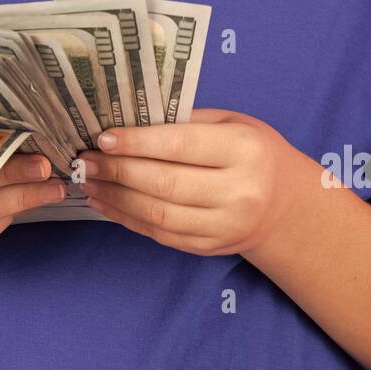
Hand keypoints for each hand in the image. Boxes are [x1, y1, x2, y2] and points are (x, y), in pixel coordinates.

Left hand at [76, 108, 306, 256]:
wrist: (284, 205)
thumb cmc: (251, 152)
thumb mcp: (231, 123)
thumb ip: (185, 122)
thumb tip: (127, 123)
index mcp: (244, 149)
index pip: (181, 145)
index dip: (137, 143)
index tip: (103, 138)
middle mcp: (238, 191)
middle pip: (164, 183)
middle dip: (117, 170)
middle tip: (86, 160)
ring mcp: (224, 225)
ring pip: (157, 214)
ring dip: (115, 197)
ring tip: (89, 181)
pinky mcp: (209, 248)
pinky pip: (159, 234)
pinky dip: (127, 218)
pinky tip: (106, 202)